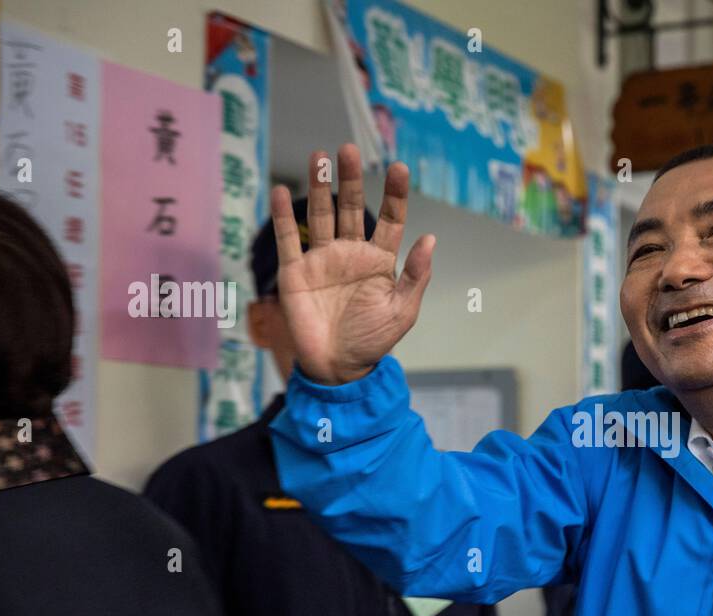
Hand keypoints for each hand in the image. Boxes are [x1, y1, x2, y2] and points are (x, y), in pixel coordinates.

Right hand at [270, 143, 434, 384]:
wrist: (337, 368)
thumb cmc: (373, 341)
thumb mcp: (402, 311)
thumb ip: (415, 276)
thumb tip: (430, 238)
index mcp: (379, 261)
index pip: (389, 219)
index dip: (394, 194)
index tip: (399, 169)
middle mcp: (350, 253)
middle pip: (350, 208)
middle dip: (350, 180)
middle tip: (349, 150)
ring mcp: (321, 260)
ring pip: (320, 215)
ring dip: (319, 186)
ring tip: (320, 156)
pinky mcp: (295, 272)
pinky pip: (288, 238)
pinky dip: (283, 215)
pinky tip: (282, 190)